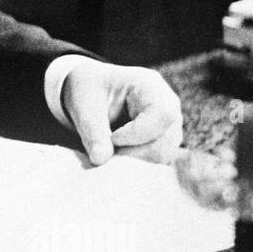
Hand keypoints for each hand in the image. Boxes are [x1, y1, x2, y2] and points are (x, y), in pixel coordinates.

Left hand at [60, 59, 182, 165]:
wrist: (90, 91)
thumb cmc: (88, 90)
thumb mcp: (83, 104)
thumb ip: (92, 131)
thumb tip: (100, 160)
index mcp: (150, 86)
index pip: (162, 115)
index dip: (137, 134)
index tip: (111, 138)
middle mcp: (169, 106)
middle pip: (164, 141)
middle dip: (132, 153)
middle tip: (103, 150)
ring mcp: (169, 127)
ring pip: (162, 156)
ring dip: (132, 161)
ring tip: (108, 151)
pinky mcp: (163, 144)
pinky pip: (156, 163)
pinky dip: (134, 165)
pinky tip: (115, 156)